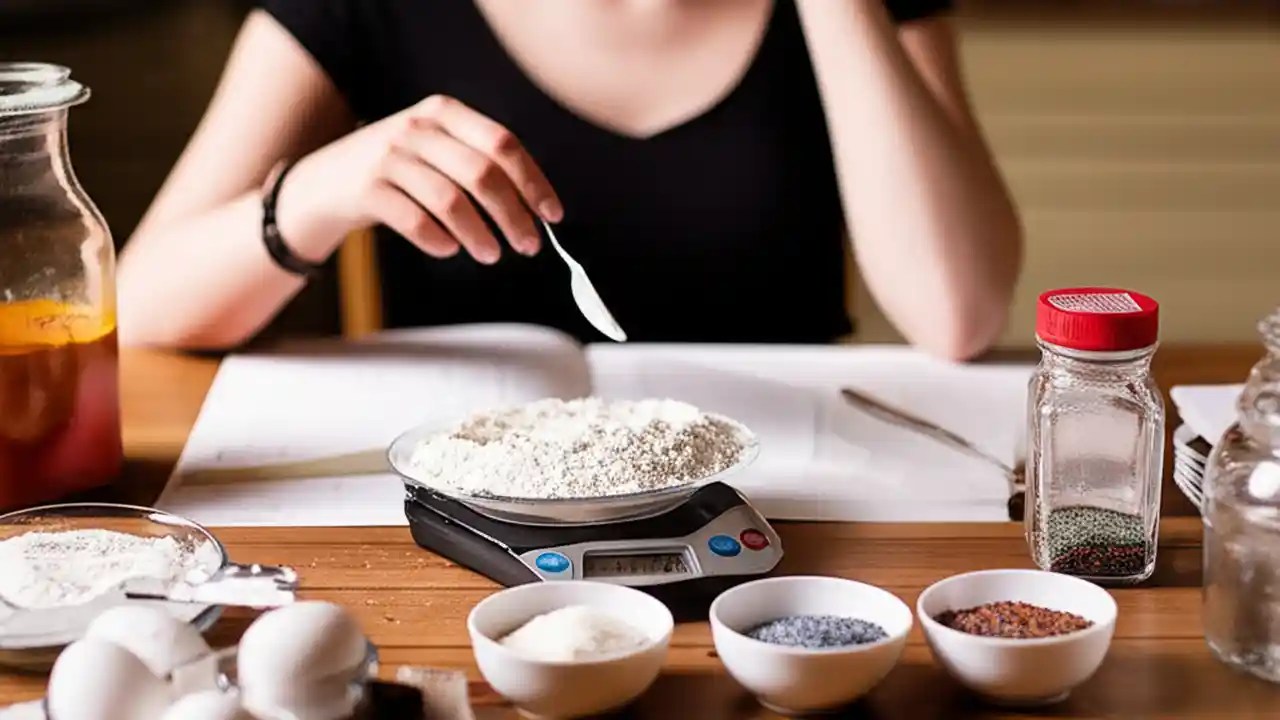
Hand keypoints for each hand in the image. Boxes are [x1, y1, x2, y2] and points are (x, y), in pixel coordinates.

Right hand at [279, 95, 562, 263]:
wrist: (321, 184)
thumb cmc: (393, 172)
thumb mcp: (432, 150)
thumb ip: (476, 162)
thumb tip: (534, 204)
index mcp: (443, 113)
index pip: (502, 144)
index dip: (533, 182)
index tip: (552, 215)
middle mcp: (416, 128)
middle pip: (482, 173)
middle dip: (514, 214)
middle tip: (529, 245)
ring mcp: (388, 156)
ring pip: (451, 200)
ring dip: (480, 234)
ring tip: (491, 254)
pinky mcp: (365, 189)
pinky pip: (414, 220)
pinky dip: (439, 240)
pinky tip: (449, 250)